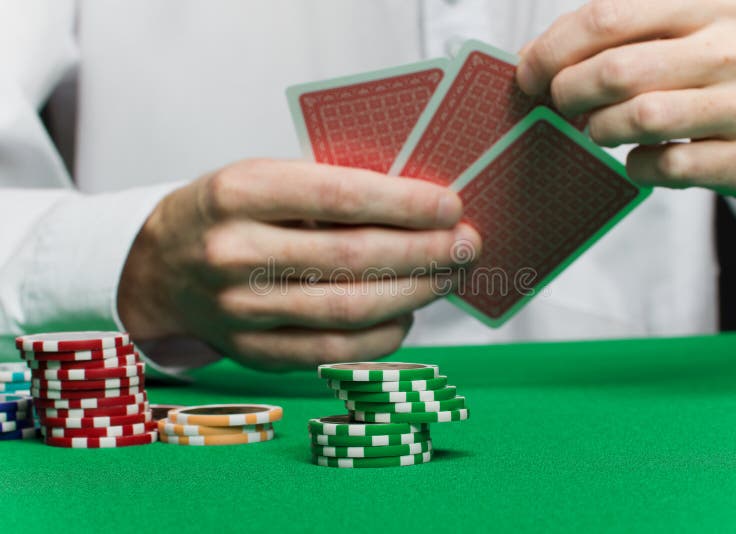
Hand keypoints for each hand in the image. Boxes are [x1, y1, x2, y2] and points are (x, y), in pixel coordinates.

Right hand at [118, 159, 479, 369]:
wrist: (160, 267)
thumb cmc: (228, 212)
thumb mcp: (263, 177)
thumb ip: (329, 189)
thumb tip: (418, 207)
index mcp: (237, 192)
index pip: (338, 196)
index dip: (404, 203)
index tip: (451, 204)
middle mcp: (234, 253)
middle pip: (352, 258)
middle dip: (424, 252)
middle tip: (467, 243)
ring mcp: (240, 310)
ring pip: (349, 309)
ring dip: (414, 293)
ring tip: (448, 276)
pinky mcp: (253, 352)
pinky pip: (334, 352)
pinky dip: (383, 337)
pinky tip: (407, 315)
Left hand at [517, 0, 735, 203]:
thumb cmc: (727, 75)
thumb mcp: (688, 33)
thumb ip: (617, 37)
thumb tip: (531, 56)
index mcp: (708, 4)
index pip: (608, 16)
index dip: (553, 49)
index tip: (528, 73)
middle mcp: (732, 48)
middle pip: (617, 69)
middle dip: (569, 92)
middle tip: (561, 105)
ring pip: (641, 117)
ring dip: (601, 130)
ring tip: (600, 130)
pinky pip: (667, 167)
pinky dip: (637, 167)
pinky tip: (638, 159)